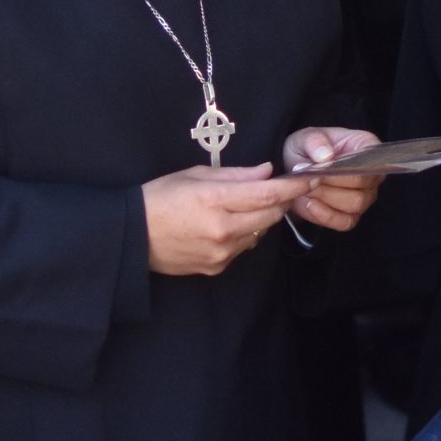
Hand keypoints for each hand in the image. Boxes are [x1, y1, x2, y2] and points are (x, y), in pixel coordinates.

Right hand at [143, 164, 306, 275]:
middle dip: (281, 201)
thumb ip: (235, 175)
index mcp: (215, 199)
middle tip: (280, 189)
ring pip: (259, 233)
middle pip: (270, 215)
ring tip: (244, 207)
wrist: (132, 237)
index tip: (309, 179)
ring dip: (261, 219)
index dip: (291, 187)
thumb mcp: (195, 176)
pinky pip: (243, 248)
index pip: (266, 193)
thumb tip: (267, 172)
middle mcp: (222, 228)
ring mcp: (221, 252)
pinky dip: (244, 235)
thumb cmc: (161, 198)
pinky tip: (226, 226)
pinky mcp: (217, 268)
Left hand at [281, 127, 384, 230]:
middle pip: (362, 188)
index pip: (369, 164)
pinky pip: (345, 222)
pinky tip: (309, 204)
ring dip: (326, 199)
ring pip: (354, 206)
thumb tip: (326, 156)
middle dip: (330, 186)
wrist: (295, 168)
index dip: (346, 170)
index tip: (321, 169)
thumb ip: (315, 142)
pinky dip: (325, 215)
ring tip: (306, 189)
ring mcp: (365, 196)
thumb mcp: (305, 138)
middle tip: (307, 178)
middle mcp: (371, 174)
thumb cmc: (306, 148)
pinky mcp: (352, 214)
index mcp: (366, 147)